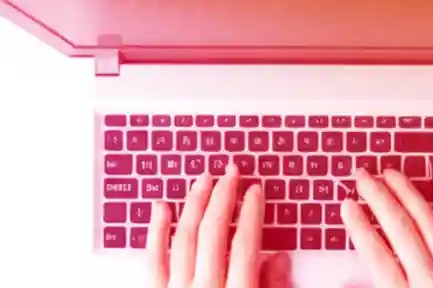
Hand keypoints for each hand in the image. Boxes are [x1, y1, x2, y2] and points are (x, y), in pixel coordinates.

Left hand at [146, 164, 291, 287]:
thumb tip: (279, 258)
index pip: (245, 245)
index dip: (252, 213)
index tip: (255, 190)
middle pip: (213, 233)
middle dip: (224, 197)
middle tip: (231, 173)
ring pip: (184, 238)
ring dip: (194, 204)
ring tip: (203, 179)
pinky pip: (153, 258)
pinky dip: (156, 230)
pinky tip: (162, 207)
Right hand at [341, 168, 432, 287]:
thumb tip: (350, 282)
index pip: (376, 255)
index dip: (358, 226)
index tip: (347, 206)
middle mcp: (431, 284)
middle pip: (400, 229)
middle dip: (379, 197)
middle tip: (363, 177)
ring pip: (430, 222)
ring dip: (408, 193)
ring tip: (391, 175)